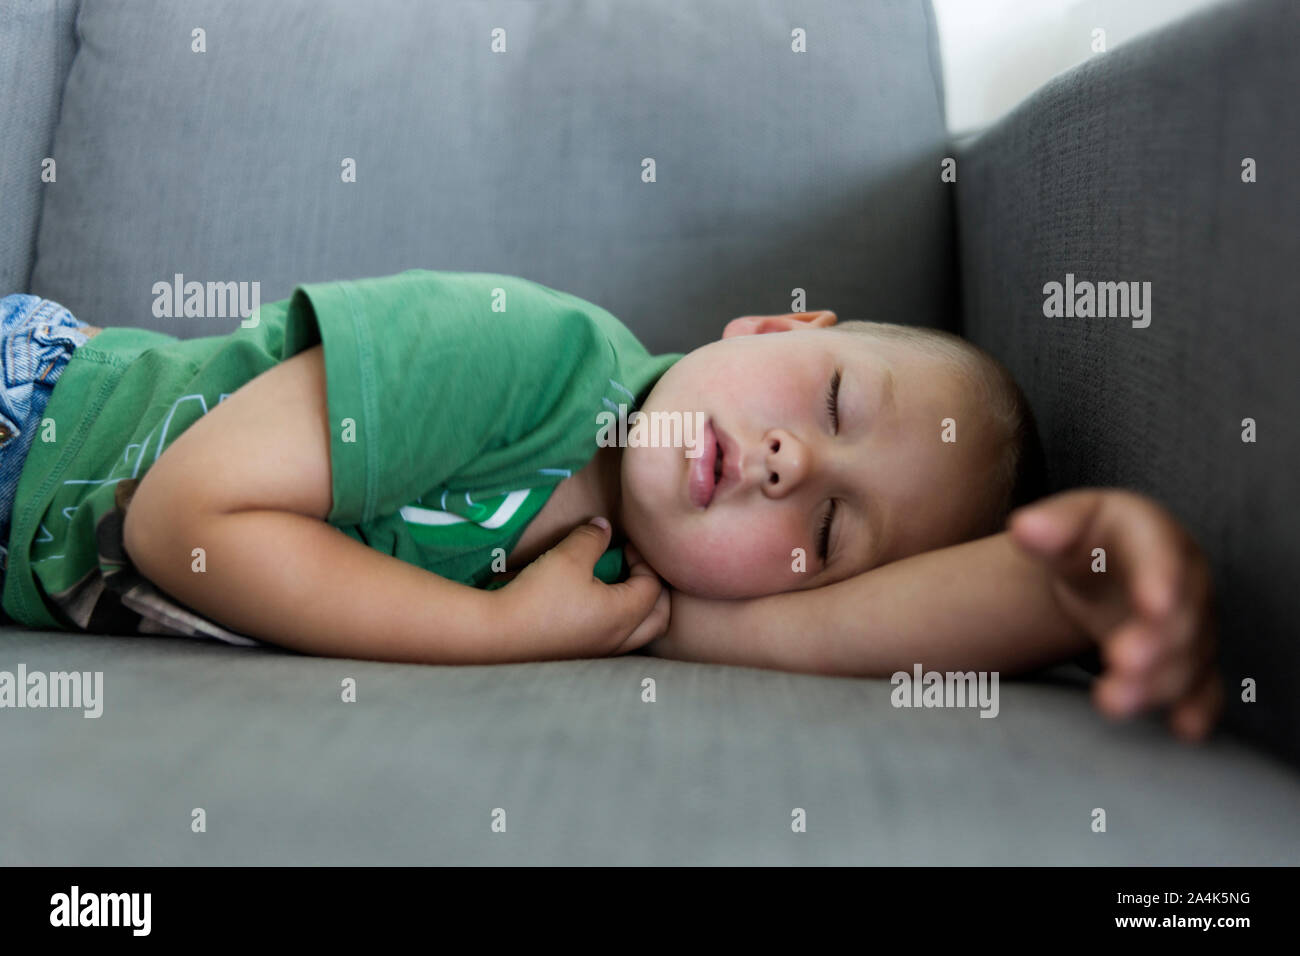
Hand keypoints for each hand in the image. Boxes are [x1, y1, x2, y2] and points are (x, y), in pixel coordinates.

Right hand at [498, 517, 669, 658]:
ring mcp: (601, 653)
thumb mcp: (568, 556)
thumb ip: (592, 538)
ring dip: (640, 611)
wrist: (499, 634)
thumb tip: (604, 527)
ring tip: (622, 590)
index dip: (644, 560)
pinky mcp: (582, 657)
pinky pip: (617, 642)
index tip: (623, 546)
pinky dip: (619, 624)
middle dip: (655, 591)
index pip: (653, 585)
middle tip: (636, 570)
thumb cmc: (538, 595)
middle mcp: (620, 638)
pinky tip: (597, 609)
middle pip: (659, 618)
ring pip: (639, 634)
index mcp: (625, 614)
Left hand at [1008, 489, 1221, 740]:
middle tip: (1121, 664)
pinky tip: (1185, 729)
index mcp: (1155, 537)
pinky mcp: (1189, 659)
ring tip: (1112, 704)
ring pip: (1187, 659)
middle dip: (1153, 644)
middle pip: (1179, 618)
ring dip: (1156, 684)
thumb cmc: (1086, 539)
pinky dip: (1198, 708)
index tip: (1153, 606)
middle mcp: (1185, 581)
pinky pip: (1203, 686)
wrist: (1108, 560)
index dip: (1160, 582)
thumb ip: (1050, 527)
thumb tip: (1024, 528)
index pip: (1161, 559)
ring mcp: (1192, 622)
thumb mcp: (1067, 523)